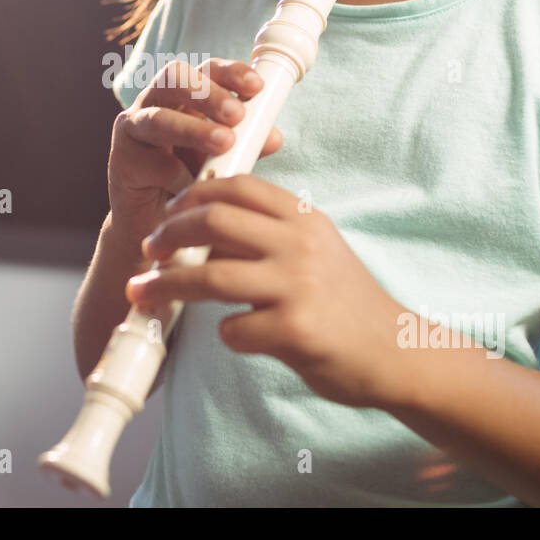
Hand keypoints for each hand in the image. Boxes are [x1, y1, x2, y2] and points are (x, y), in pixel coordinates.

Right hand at [107, 57, 282, 246]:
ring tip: (224, 144)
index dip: (230, 72)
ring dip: (193, 129)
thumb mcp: (223, 158)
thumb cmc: (190, 181)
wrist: (155, 226)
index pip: (205, 69)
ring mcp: (134, 130)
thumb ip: (247, 144)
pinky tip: (194, 187)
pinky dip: (178, 175)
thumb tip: (274, 136)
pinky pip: (152, 163)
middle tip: (237, 115)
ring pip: (158, 118)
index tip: (257, 87)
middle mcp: (154, 103)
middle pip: (173, 77)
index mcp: (183, 95)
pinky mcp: (123, 162)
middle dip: (207, 93)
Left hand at [125, 173, 412, 410]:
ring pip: (210, 276)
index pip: (237, 187)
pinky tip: (239, 336)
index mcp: (305, 219)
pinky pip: (233, 329)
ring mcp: (297, 287)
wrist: (397, 353)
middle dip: (168, 234)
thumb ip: (271, 234)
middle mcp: (300, 245)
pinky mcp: (295, 331)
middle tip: (149, 250)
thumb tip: (203, 229)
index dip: (193, 195)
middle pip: (213, 222)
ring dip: (168, 286)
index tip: (168, 212)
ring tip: (143, 293)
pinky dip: (226, 334)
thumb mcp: (317, 250)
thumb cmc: (347, 303)